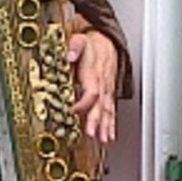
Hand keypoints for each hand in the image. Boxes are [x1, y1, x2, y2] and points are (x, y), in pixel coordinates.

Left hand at [68, 28, 118, 144]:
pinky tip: (110, 136)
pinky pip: (111, 111)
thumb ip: (75, 47)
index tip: (72, 111)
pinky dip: (111, 124)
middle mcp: (102, 85)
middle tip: (92, 134)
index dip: (83, 102)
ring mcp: (107, 91)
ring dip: (106, 126)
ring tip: (103, 140)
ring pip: (108, 110)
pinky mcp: (109, 94)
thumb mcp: (80, 40)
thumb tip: (69, 55)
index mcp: (94, 74)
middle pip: (100, 105)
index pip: (91, 92)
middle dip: (96, 121)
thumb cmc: (92, 44)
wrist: (107, 42)